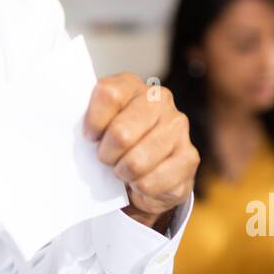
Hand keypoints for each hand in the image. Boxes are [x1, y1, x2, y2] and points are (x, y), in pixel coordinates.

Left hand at [82, 73, 199, 231]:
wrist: (144, 174)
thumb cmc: (116, 146)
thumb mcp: (98, 127)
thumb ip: (88, 122)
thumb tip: (83, 135)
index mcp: (132, 85)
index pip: (109, 93)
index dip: (93, 122)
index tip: (90, 136)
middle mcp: (159, 100)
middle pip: (121, 132)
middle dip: (107, 155)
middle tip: (108, 159)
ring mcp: (178, 127)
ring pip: (136, 161)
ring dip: (124, 173)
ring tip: (125, 169)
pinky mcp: (189, 157)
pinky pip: (151, 182)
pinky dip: (140, 188)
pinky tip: (143, 179)